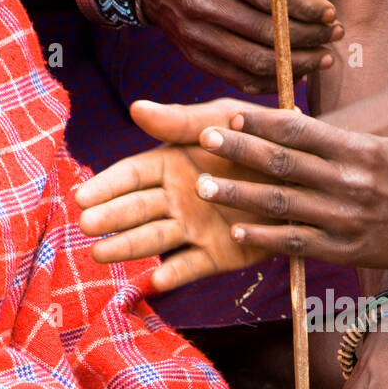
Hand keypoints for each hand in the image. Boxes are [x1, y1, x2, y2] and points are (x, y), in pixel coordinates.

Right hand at [77, 100, 281, 289]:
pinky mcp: (219, 255)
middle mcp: (176, 200)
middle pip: (135, 210)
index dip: (106, 186)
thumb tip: (136, 106)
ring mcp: (195, 229)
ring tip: (100, 254)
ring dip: (128, 247)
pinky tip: (153, 281)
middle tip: (86, 225)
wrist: (305, 171)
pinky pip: (191, 267)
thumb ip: (180, 121)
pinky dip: (173, 275)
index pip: (129, 176)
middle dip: (110, 218)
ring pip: (155, 239)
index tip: (82, 196)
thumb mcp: (221, 121)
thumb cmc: (258, 137)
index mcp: (170, 165)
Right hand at [139, 0, 340, 91]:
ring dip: (296, 64)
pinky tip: (296, 72)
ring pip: (255, 61)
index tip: (330, 13)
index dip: (304, 9)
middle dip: (308, 38)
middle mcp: (201, 4)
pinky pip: (240, 78)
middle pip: (265, 33)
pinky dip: (272, 80)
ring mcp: (196, 36)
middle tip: (334, 36)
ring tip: (324, 58)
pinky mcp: (195, 58)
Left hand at [193, 108, 387, 267]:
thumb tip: (288, 125)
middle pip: (284, 162)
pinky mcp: (348, 249)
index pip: (300, 129)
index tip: (228, 115)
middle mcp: (349, 180)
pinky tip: (238, 232)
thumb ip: (335, 141)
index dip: (261, 121)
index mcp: (356, 149)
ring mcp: (347, 217)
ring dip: (240, 194)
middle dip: (240, 149)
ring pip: (283, 203)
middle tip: (204, 139)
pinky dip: (266, 237)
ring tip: (205, 187)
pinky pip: (299, 242)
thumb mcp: (379, 148)